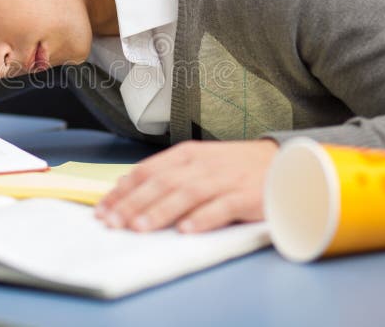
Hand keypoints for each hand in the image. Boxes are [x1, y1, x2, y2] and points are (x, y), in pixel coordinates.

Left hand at [95, 139, 278, 232]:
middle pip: (162, 183)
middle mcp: (202, 164)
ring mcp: (225, 179)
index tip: (102, 209)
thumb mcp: (195, 162)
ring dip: (161, 211)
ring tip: (140, 228)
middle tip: (113, 222)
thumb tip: (123, 185)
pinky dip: (203, 218)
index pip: (147, 171)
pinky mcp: (246, 195)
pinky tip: (187, 230)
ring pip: (187, 194)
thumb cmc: (232, 166)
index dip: (123, 191)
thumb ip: (162, 172)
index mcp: (186, 154)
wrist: (281, 162)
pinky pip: (222, 207)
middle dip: (134, 203)